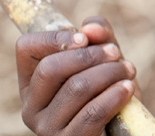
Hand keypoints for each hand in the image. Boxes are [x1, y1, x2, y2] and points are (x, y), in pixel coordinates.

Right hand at [16, 16, 139, 135]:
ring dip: (111, 72)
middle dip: (90, 55)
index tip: (84, 38)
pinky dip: (115, 94)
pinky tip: (127, 88)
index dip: (55, 37)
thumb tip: (90, 28)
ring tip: (128, 70)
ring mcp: (48, 128)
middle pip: (50, 68)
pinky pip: (93, 112)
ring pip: (77, 87)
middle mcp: (32, 107)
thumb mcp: (106, 57)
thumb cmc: (111, 87)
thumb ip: (100, 37)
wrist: (125, 125)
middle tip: (115, 53)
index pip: (27, 48)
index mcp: (33, 82)